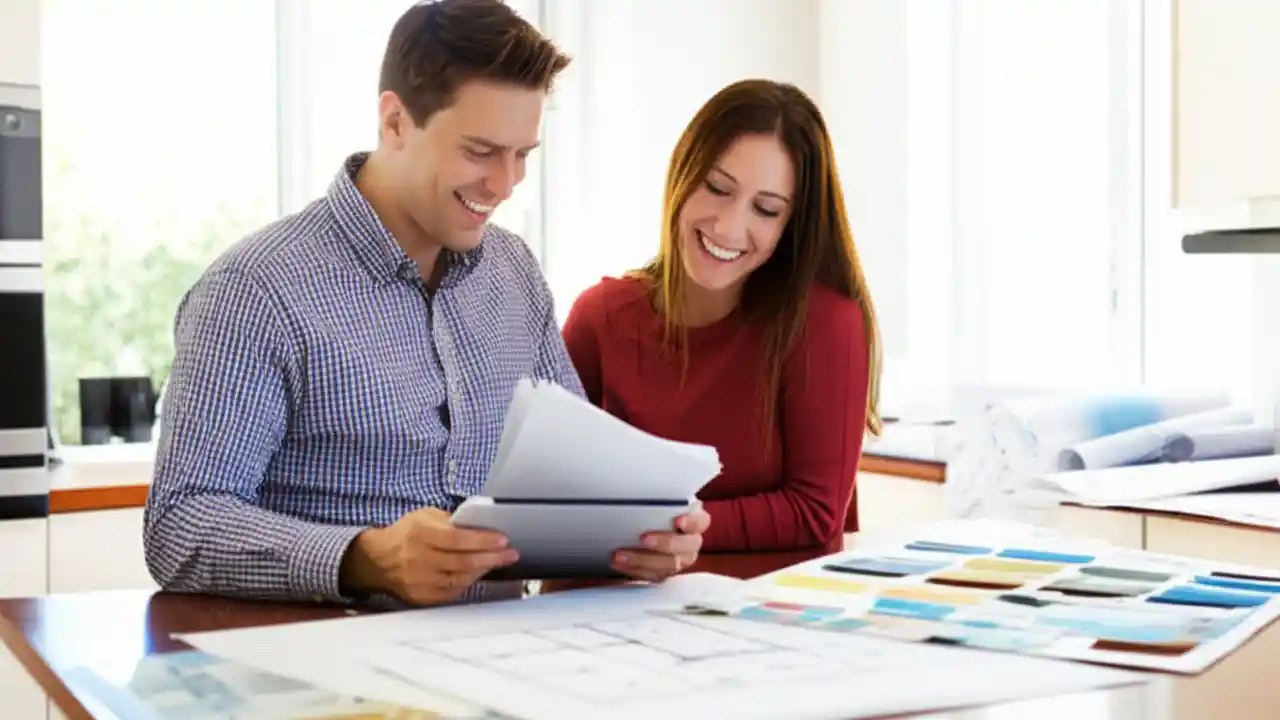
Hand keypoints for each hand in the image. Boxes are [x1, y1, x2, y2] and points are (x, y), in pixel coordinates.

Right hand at [340, 507, 517, 604]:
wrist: (379, 559)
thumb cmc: (407, 534)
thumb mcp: (426, 516)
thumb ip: (452, 520)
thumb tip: (481, 525)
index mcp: (420, 534)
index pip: (457, 539)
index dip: (482, 540)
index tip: (502, 540)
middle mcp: (419, 559)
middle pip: (463, 562)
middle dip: (492, 557)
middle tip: (510, 554)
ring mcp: (420, 581)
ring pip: (461, 579)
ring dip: (484, 570)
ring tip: (497, 561)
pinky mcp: (422, 597)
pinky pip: (453, 591)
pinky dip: (469, 581)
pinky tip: (478, 573)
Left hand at [611, 506, 710, 581]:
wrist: (650, 524)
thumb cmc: (657, 509)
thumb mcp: (662, 500)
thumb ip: (660, 499)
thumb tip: (646, 491)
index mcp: (695, 521)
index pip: (700, 522)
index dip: (691, 522)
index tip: (678, 520)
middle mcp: (690, 543)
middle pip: (685, 547)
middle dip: (664, 543)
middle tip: (644, 538)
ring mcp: (679, 560)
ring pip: (667, 565)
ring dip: (641, 560)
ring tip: (620, 555)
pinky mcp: (663, 573)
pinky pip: (651, 575)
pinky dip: (633, 569)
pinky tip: (618, 563)